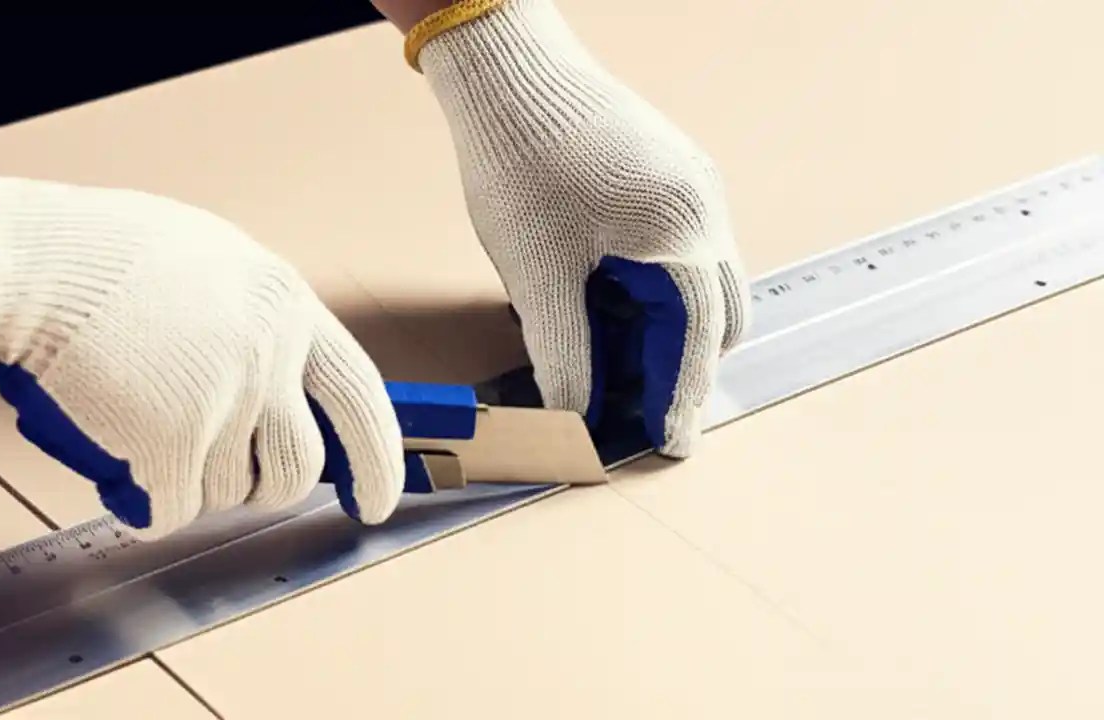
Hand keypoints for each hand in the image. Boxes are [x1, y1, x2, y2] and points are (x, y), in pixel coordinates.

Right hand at [0, 161, 404, 538]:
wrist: (32, 265)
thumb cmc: (106, 259)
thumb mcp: (218, 267)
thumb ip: (261, 325)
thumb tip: (286, 383)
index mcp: (287, 308)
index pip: (361, 397)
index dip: (378, 458)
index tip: (377, 499)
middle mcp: (268, 358)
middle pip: (298, 468)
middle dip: (266, 487)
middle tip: (233, 480)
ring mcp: (222, 403)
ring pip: (231, 493)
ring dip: (192, 481)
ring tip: (145, 428)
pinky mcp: (170, 445)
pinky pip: (172, 510)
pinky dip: (143, 498)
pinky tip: (118, 461)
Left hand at [415, 0, 751, 456]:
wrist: (510, 72)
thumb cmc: (520, 162)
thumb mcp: (538, 274)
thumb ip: (566, 352)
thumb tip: (578, 416)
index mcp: (683, 233)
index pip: (696, 340)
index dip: (681, 399)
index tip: (668, 446)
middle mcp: (705, 210)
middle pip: (714, 318)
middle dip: (680, 369)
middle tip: (635, 410)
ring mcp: (693, 189)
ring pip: (700, 286)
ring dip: (664, 331)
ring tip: (612, 362)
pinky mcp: (670, 178)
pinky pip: (680, 253)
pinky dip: (653, 293)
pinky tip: (605, 305)